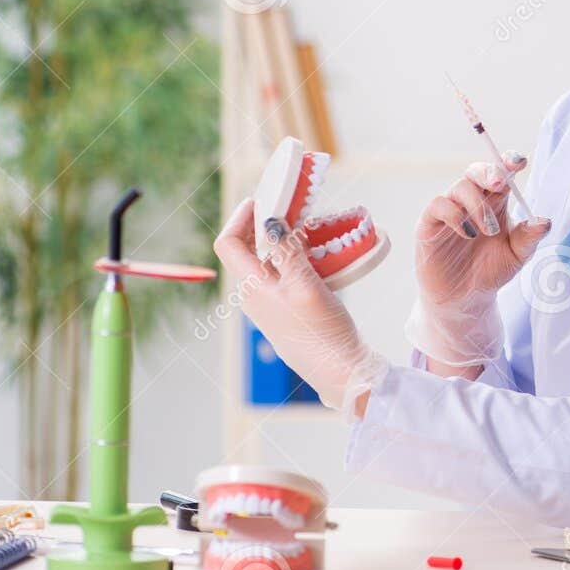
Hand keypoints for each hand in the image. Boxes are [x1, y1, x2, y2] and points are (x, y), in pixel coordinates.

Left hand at [213, 198, 387, 418]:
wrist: (340, 370)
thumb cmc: (322, 332)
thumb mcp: (306, 286)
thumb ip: (287, 253)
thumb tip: (269, 221)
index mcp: (253, 287)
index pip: (229, 243)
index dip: (241, 217)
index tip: (264, 198)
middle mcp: (255, 295)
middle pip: (248, 249)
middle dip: (267, 224)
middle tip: (293, 206)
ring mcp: (270, 304)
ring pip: (269, 261)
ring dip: (286, 240)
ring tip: (310, 227)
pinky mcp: (287, 310)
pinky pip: (283, 275)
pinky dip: (297, 258)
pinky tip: (319, 255)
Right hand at [410, 154, 551, 369]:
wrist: (465, 300)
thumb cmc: (491, 271)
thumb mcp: (517, 256)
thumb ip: (529, 237)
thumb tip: (545, 221)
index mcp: (496, 202)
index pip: (501, 173)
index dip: (508, 162)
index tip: (519, 162)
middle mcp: (472, 201)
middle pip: (477, 171)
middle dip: (489, 172)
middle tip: (501, 185)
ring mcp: (450, 210)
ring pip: (460, 187)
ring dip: (477, 205)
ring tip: (489, 231)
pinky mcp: (430, 223)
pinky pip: (439, 205)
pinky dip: (454, 215)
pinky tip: (467, 234)